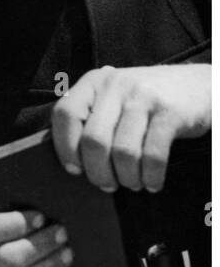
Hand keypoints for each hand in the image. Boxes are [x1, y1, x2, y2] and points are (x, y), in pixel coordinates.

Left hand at [51, 64, 210, 192]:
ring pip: (123, 152)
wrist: (200, 86)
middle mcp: (117, 85)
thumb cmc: (148, 102)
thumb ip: (92, 120)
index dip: (65, 147)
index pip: (65, 115)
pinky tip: (152, 182)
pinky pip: (153, 156)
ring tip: (132, 183)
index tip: (75, 169)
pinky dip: (150, 177)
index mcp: (95, 82)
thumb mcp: (115, 98)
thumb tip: (74, 164)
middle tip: (107, 184)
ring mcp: (144, 97)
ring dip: (126, 178)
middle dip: (98, 172)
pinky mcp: (170, 112)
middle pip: (93, 141)